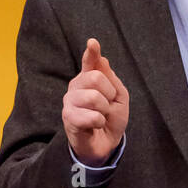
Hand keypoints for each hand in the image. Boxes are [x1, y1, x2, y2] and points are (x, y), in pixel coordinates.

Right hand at [62, 38, 128, 164]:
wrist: (105, 144)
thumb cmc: (111, 119)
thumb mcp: (119, 97)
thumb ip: (112, 79)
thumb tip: (102, 60)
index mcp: (89, 78)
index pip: (90, 61)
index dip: (91, 52)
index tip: (93, 43)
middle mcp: (76, 86)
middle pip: (96, 78)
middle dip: (109, 94)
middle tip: (108, 106)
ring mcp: (70, 101)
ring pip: (94, 97)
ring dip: (105, 110)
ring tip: (101, 117)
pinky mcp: (68, 117)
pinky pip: (91, 115)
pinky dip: (99, 122)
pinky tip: (95, 125)